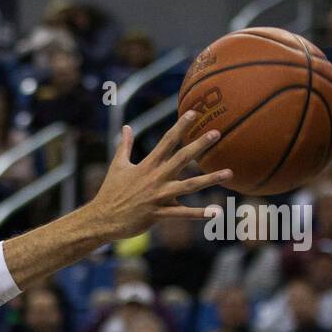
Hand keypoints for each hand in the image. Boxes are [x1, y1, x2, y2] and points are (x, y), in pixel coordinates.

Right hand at [85, 112, 230, 240]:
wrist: (102, 218)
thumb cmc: (110, 192)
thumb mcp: (117, 166)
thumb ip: (125, 146)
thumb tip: (126, 127)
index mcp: (147, 165)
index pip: (167, 141)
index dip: (181, 127)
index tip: (195, 113)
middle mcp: (155, 178)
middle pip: (181, 158)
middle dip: (199, 145)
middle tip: (217, 133)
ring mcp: (158, 196)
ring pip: (188, 186)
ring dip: (210, 179)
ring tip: (229, 173)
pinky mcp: (158, 213)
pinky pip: (182, 213)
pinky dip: (199, 213)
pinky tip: (216, 212)